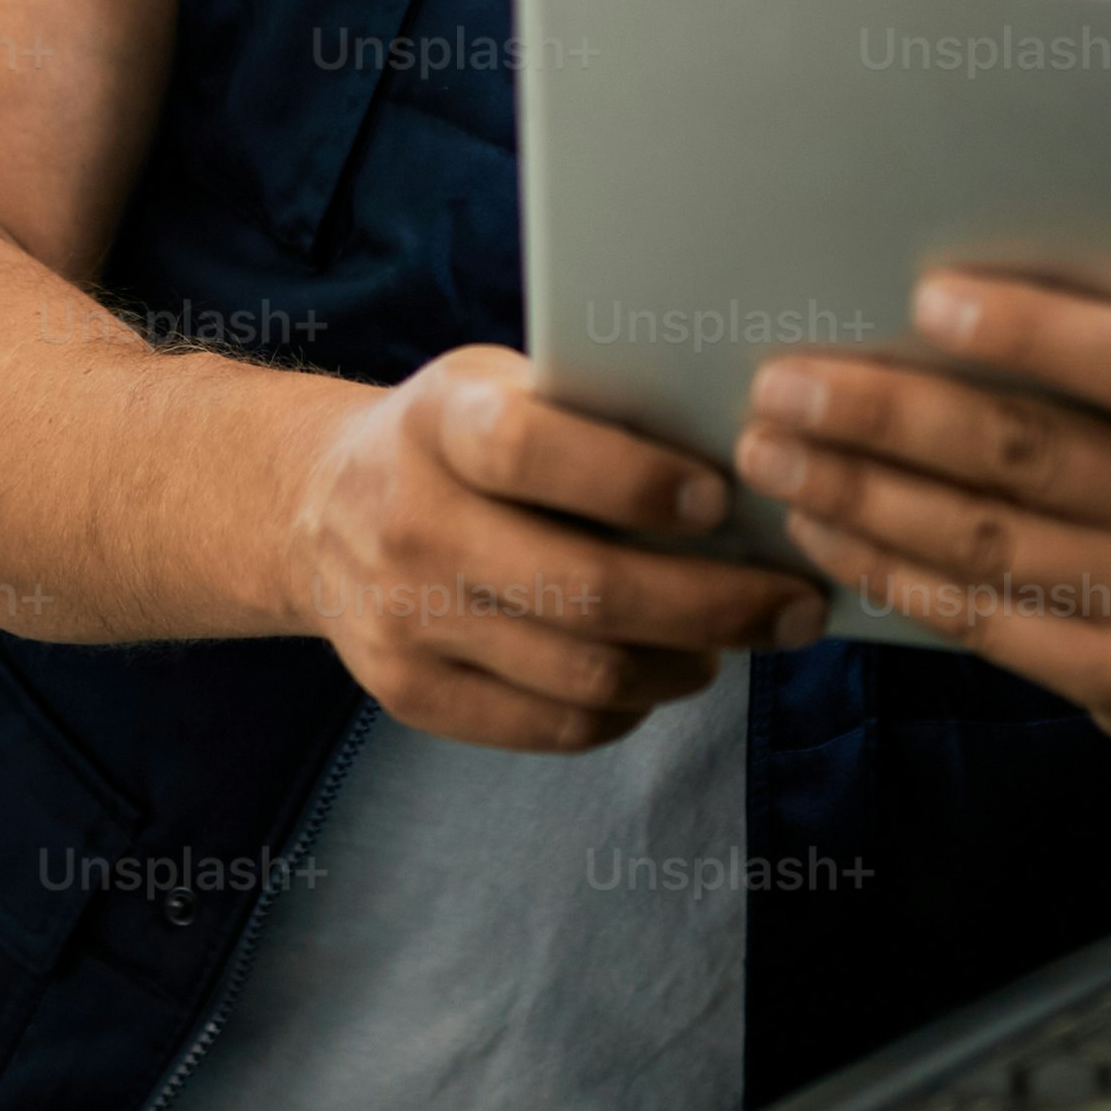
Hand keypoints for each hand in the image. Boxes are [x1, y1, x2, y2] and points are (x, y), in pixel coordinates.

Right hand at [282, 347, 823, 751]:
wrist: (314, 507)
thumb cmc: (452, 437)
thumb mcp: (499, 384)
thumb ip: (592, 411)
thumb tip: (747, 458)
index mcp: (436, 424)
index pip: (526, 452)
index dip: (630, 480)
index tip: (721, 498)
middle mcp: (409, 524)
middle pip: (582, 589)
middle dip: (714, 605)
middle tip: (795, 604)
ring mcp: (402, 620)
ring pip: (581, 672)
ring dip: (686, 663)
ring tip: (740, 640)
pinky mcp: (409, 693)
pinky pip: (549, 725)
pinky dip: (628, 707)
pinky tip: (663, 674)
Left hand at [733, 274, 1110, 753]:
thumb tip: (974, 267)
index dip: (1035, 332)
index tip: (927, 298)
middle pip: (1032, 459)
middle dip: (889, 417)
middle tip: (786, 384)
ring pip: (987, 547)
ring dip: (860, 497)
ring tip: (774, 452)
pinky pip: (983, 625)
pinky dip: (889, 572)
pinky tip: (826, 530)